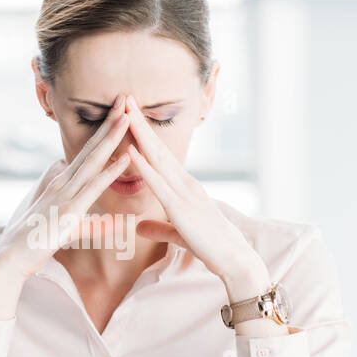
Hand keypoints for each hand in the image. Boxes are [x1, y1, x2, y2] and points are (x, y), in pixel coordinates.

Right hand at [0, 95, 132, 317]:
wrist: (10, 259)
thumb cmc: (32, 244)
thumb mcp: (68, 231)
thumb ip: (93, 225)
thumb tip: (113, 222)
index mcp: (62, 184)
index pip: (87, 153)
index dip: (103, 132)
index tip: (118, 112)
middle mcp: (63, 183)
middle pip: (91, 148)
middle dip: (109, 122)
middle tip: (126, 97)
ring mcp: (65, 194)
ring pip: (93, 160)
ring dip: (112, 137)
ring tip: (128, 116)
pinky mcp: (69, 211)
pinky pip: (93, 188)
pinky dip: (110, 172)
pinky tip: (125, 158)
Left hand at [122, 96, 269, 300]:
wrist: (233, 259)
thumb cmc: (209, 246)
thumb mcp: (178, 234)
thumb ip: (159, 227)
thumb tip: (139, 226)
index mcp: (183, 186)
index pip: (159, 155)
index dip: (144, 134)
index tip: (130, 115)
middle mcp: (184, 182)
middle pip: (157, 147)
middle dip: (140, 122)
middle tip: (124, 97)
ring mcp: (183, 193)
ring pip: (158, 158)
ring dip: (140, 134)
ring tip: (125, 112)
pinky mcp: (181, 209)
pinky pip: (159, 184)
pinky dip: (144, 167)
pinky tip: (131, 151)